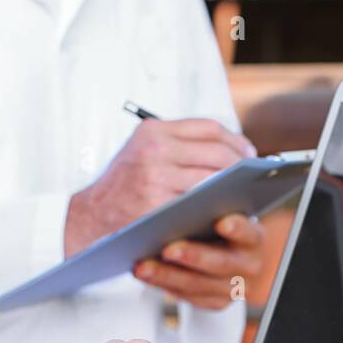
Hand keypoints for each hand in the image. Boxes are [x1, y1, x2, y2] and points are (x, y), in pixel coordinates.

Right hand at [63, 118, 255, 256]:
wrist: (91, 215)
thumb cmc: (124, 185)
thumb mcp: (143, 151)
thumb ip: (178, 145)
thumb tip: (230, 149)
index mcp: (153, 131)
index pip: (208, 127)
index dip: (235, 140)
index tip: (248, 153)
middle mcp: (154, 150)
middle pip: (217, 152)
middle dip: (240, 165)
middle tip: (251, 177)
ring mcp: (155, 178)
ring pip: (212, 178)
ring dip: (232, 187)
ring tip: (242, 193)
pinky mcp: (156, 205)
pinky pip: (199, 203)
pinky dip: (216, 206)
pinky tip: (225, 209)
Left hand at [134, 213, 265, 310]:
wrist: (223, 251)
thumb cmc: (216, 225)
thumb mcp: (217, 210)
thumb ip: (208, 205)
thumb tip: (187, 197)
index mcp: (253, 238)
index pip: (248, 232)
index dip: (237, 229)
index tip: (221, 222)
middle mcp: (248, 266)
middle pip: (220, 263)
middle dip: (193, 256)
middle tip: (167, 249)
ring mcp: (232, 288)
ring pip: (198, 285)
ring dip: (167, 276)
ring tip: (142, 266)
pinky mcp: (215, 302)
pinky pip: (188, 297)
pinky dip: (164, 286)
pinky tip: (146, 275)